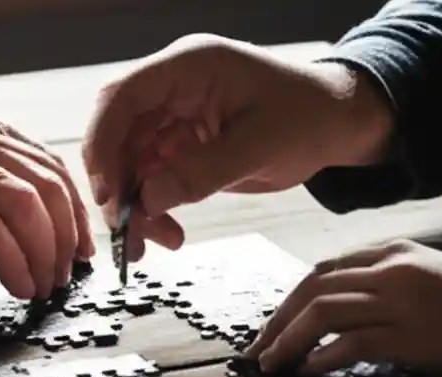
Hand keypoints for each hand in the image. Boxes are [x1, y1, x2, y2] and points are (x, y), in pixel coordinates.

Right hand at [0, 106, 93, 299]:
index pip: (47, 164)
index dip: (74, 210)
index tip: (78, 247)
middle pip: (49, 183)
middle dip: (67, 236)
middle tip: (66, 275)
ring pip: (27, 203)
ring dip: (45, 252)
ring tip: (44, 285)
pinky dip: (12, 260)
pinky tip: (16, 284)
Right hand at [83, 34, 394, 259]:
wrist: (337, 123)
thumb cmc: (308, 117)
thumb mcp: (261, 146)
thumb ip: (203, 172)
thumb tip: (149, 200)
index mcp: (188, 67)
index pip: (123, 97)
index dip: (104, 143)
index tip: (108, 192)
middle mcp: (173, 89)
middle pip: (118, 133)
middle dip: (117, 184)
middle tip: (128, 230)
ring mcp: (175, 117)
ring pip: (130, 162)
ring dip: (135, 205)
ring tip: (153, 244)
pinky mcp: (181, 146)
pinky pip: (151, 178)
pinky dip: (153, 209)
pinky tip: (167, 234)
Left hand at [245, 240, 441, 376]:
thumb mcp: (435, 280)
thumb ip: (392, 286)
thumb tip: (348, 315)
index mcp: (396, 251)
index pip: (324, 271)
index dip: (290, 301)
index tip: (271, 327)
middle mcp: (392, 269)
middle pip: (312, 288)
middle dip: (276, 321)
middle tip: (256, 351)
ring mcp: (401, 299)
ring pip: (322, 312)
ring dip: (288, 340)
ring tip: (272, 366)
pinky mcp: (411, 334)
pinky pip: (349, 344)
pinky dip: (321, 358)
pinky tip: (309, 373)